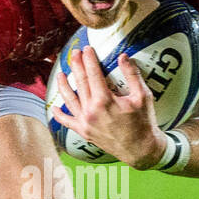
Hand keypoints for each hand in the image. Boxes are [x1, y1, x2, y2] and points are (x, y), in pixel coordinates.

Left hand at [51, 46, 167, 169]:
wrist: (141, 150)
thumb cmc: (143, 123)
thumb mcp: (143, 96)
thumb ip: (132, 75)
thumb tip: (123, 56)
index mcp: (105, 101)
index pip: (93, 73)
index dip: (89, 59)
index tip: (87, 48)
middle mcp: (91, 111)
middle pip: (80, 82)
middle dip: (76, 65)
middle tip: (74, 53)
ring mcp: (85, 123)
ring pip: (70, 99)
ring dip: (64, 85)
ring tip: (60, 73)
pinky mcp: (84, 132)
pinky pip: (67, 122)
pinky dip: (59, 115)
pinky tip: (54, 107)